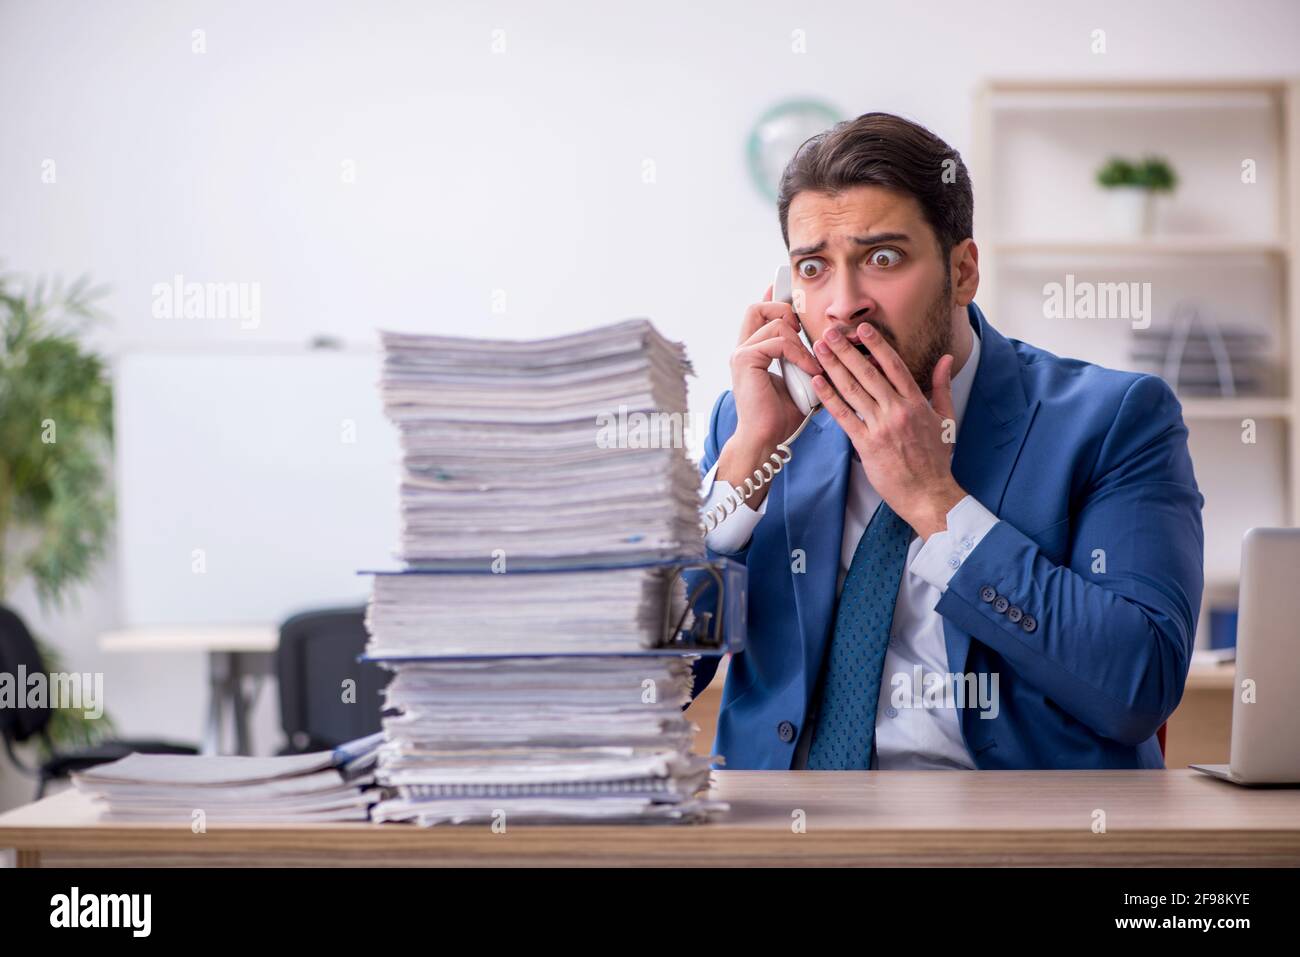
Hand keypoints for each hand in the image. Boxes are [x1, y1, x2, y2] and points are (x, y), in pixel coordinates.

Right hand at [715, 285, 823, 508]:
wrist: (765, 438)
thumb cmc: (781, 416)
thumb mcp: (797, 379)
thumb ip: (800, 357)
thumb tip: (822, 342)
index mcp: (751, 352)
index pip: (757, 313)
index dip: (771, 297)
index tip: (781, 286)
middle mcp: (742, 349)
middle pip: (758, 307)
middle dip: (785, 310)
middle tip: (802, 331)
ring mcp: (741, 354)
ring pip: (776, 324)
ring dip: (801, 343)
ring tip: (812, 365)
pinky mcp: (745, 360)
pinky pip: (778, 342)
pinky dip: (799, 354)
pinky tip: (808, 370)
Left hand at [811, 322, 965, 538]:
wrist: (928, 493)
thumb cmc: (936, 459)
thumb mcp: (946, 419)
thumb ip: (941, 387)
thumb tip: (946, 359)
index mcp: (915, 403)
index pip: (894, 366)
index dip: (877, 345)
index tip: (862, 330)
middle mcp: (897, 411)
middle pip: (869, 373)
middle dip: (847, 351)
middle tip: (830, 332)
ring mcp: (880, 427)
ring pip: (854, 390)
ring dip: (834, 367)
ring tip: (820, 349)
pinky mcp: (866, 445)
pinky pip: (844, 416)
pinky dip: (829, 398)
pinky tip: (817, 382)